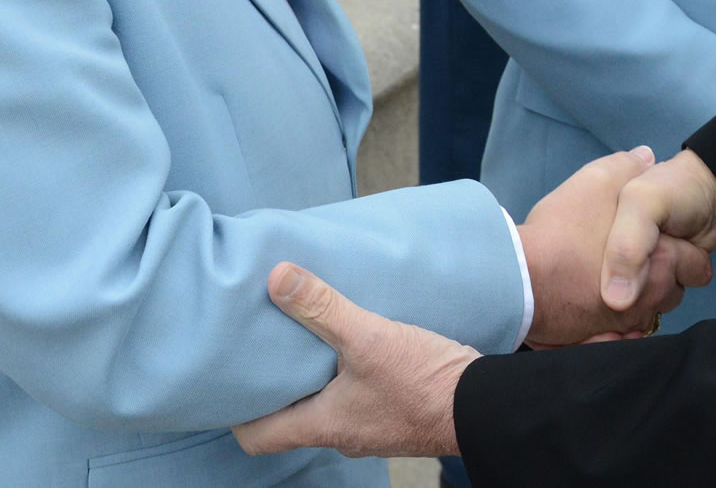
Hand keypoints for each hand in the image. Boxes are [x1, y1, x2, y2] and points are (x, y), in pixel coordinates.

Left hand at [234, 264, 475, 458]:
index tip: (231, 378)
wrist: (483, 405)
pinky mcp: (396, 414)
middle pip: (290, 418)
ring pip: (327, 405)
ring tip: (310, 336)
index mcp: (323, 425)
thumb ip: (322, 307)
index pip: (258, 436)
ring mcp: (370, 427)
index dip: (237, 412)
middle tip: (267, 344)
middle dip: (277, 383)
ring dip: (316, 376)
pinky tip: (359, 343)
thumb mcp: (368, 336)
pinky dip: (349, 374)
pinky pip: (359, 397)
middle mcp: (342, 433)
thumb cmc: (424, 382)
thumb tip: (276, 278)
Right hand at [518, 147, 713, 345]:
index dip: (685, 253)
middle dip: (664, 279)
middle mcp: (651, 298)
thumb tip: (647, 157)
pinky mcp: (601, 343)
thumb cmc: (561, 232)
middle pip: (673, 292)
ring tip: (618, 284)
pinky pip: (622, 338)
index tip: (669, 246)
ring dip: (640, 303)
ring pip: (647, 316)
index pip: (695, 265)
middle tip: (641, 262)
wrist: (518, 281)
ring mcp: (627, 325)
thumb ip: (627, 167)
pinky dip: (617, 329)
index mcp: (662, 259)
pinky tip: (602, 313)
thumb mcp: (597, 181)